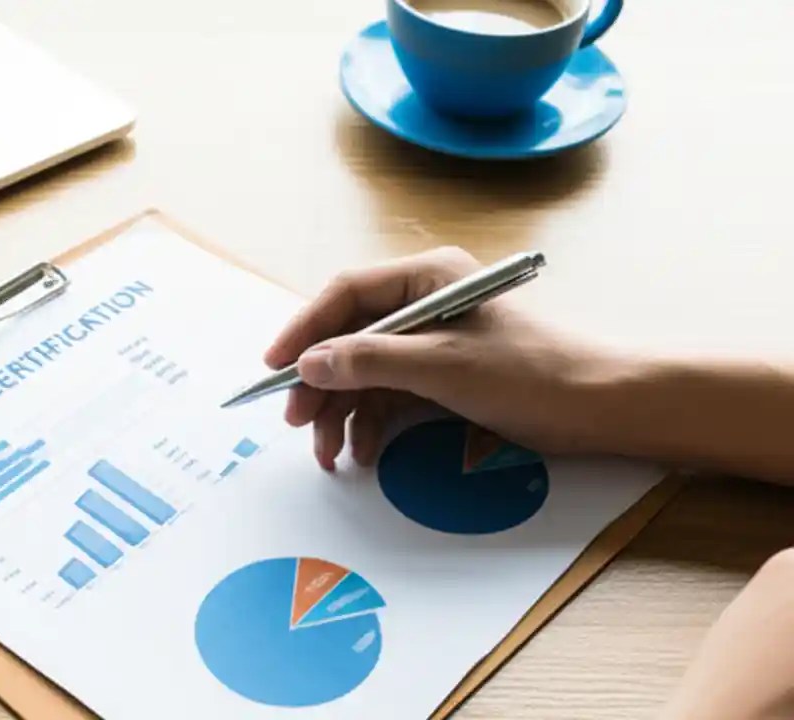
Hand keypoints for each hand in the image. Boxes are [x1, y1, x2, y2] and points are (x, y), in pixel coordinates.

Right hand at [264, 247, 616, 470]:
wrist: (602, 408)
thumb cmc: (532, 373)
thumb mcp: (444, 367)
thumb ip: (371, 361)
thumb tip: (308, 366)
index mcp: (428, 276)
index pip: (347, 294)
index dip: (304, 329)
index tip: (274, 366)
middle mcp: (425, 302)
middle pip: (350, 337)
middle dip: (321, 382)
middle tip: (296, 421)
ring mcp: (434, 341)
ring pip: (366, 372)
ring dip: (342, 411)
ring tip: (327, 453)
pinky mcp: (444, 376)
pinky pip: (390, 395)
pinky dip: (371, 422)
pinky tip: (362, 452)